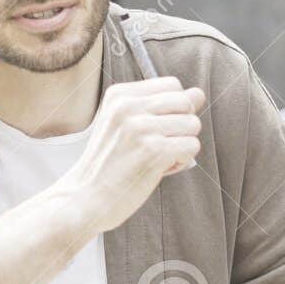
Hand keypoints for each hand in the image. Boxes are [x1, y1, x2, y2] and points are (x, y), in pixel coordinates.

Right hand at [50, 76, 204, 233]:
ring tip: (156, 158)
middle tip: (159, 146)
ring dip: (182, 146)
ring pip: (192, 125)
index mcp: (119, 95)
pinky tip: (159, 169)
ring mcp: (140, 127)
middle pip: (186, 102)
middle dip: (182, 127)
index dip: (175, 109)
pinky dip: (181, 162)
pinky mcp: (153, 150)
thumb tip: (199, 93)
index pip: (173, 85)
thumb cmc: (109, 164)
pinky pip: (192, 147)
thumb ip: (163, 107)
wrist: (85, 198)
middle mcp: (128, 106)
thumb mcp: (128, 126)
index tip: (156, 129)